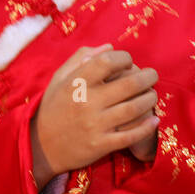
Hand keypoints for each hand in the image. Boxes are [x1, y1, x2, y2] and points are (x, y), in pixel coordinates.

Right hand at [30, 45, 158, 185]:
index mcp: (76, 83)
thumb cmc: (53, 108)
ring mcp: (95, 125)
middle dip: (147, 77)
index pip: (108, 62)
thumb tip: (110, 47)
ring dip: (150, 99)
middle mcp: (87, 102)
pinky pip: (131, 136)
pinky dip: (146, 127)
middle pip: (129, 84)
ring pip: (134, 108)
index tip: (129, 62)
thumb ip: (81, 58)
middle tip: (153, 76)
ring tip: (153, 95)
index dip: (124, 58)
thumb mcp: (59, 79)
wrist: (40, 146)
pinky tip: (154, 120)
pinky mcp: (101, 145)